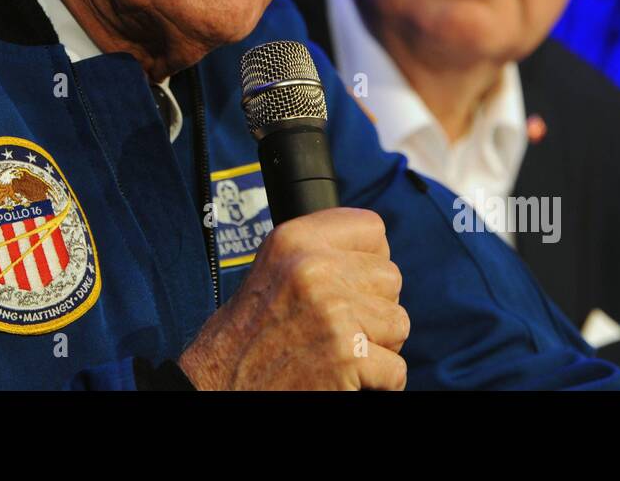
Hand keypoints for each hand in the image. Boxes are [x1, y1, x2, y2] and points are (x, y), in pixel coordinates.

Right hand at [177, 207, 409, 389]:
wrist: (220, 388)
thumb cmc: (247, 337)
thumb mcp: (273, 270)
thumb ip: (318, 254)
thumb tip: (375, 254)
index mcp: (294, 240)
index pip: (372, 230)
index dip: (367, 260)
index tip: (350, 282)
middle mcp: (314, 269)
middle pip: (390, 278)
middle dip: (373, 307)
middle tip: (336, 327)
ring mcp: (334, 313)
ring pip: (398, 323)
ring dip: (376, 345)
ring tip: (335, 351)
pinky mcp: (349, 356)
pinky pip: (395, 369)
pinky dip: (377, 383)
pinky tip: (342, 377)